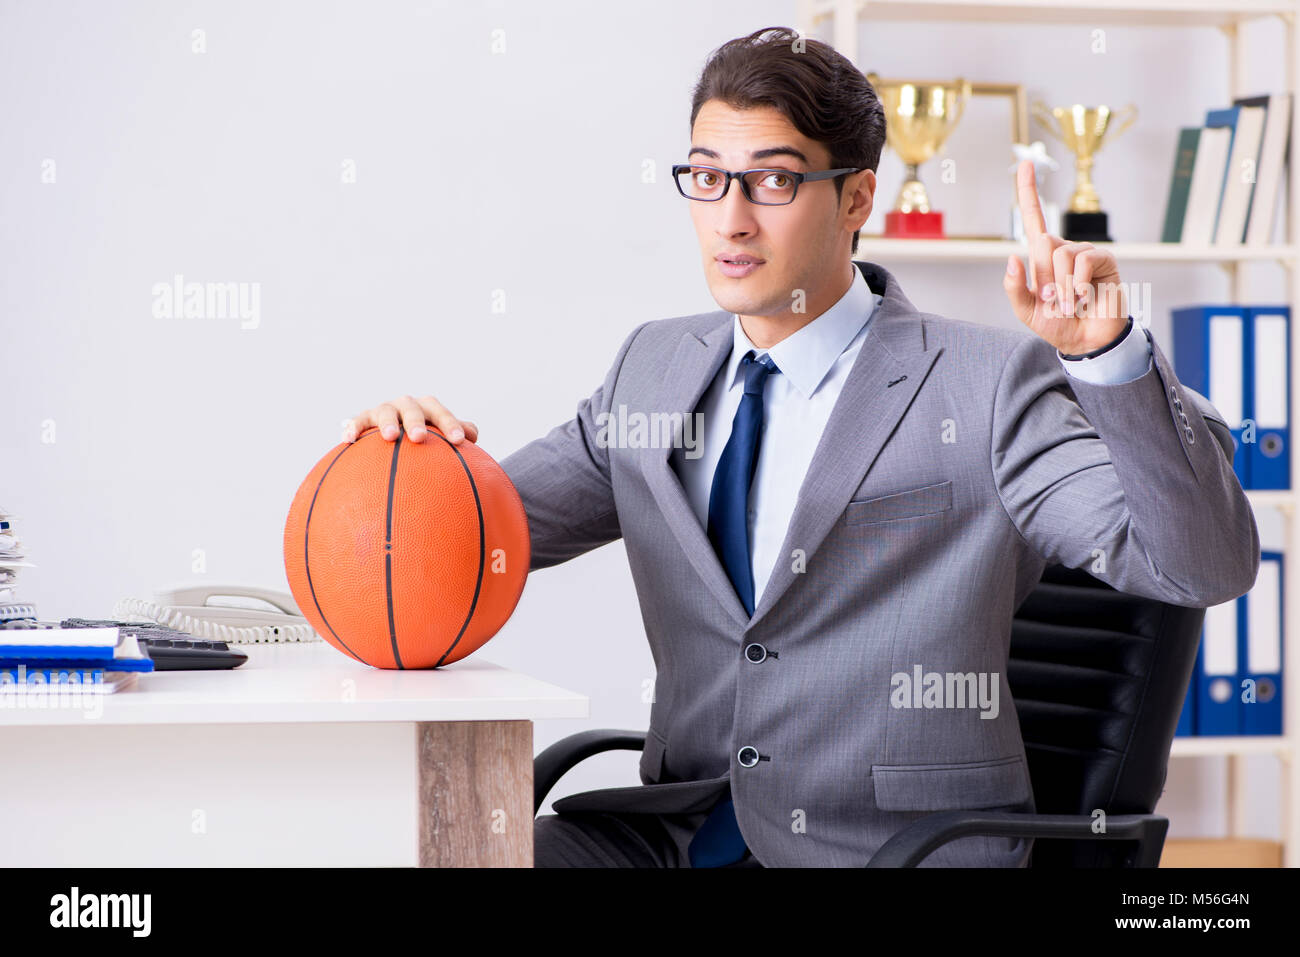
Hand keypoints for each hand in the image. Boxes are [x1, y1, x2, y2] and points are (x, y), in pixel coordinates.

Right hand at [343, 395, 477, 444]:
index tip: (459, 441)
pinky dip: (352, 428)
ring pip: (385, 412)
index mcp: (428, 408)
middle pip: (413, 408)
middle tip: (420, 438)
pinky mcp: (364, 419)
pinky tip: (348, 440)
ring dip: (387, 422)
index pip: (440, 413)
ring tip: (390, 437)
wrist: (395, 433)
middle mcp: (406, 405)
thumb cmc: (426, 437)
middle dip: (416, 421)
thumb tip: (473, 435)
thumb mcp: (441, 435)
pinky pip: (357, 422)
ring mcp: (385, 410)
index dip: (450, 424)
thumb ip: (460, 433)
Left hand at [1003, 159, 1128, 353]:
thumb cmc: (1057, 324)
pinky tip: (1084, 297)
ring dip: (1062, 286)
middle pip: (1043, 244)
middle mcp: (1062, 249)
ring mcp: (1083, 253)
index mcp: (1041, 258)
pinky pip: (1082, 260)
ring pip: (1060, 254)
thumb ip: (1015, 287)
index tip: (1026, 163)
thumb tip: (1013, 257)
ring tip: (1071, 303)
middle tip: (1055, 300)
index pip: (1033, 219)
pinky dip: (1078, 284)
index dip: (1028, 191)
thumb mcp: (1026, 311)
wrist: (1086, 341)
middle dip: (1045, 277)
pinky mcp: (1103, 260)